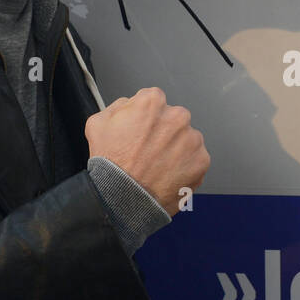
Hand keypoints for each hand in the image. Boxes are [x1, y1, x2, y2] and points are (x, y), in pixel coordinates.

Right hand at [84, 87, 209, 215]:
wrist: (123, 199)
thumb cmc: (109, 164)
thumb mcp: (97, 124)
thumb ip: (118, 106)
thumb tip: (130, 104)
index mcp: (152, 102)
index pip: (154, 101)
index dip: (145, 118)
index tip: (141, 132)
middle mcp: (177, 116)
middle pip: (173, 119)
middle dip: (164, 132)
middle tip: (148, 152)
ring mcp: (192, 139)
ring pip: (186, 139)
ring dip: (176, 149)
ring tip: (157, 167)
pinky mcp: (202, 160)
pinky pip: (195, 160)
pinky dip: (185, 167)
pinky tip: (167, 175)